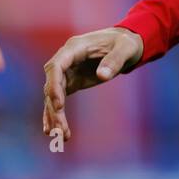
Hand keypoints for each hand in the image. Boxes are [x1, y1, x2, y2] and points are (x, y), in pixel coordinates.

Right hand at [43, 26, 142, 140]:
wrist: (126, 43)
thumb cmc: (125, 42)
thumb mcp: (126, 48)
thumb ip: (115, 60)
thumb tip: (102, 76)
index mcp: (75, 47)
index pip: (56, 66)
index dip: (54, 85)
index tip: (59, 105)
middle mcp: (66, 59)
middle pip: (52, 85)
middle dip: (54, 108)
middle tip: (59, 130)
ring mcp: (67, 72)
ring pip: (53, 96)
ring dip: (54, 116)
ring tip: (59, 136)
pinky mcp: (71, 82)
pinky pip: (59, 99)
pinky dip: (56, 114)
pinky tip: (53, 131)